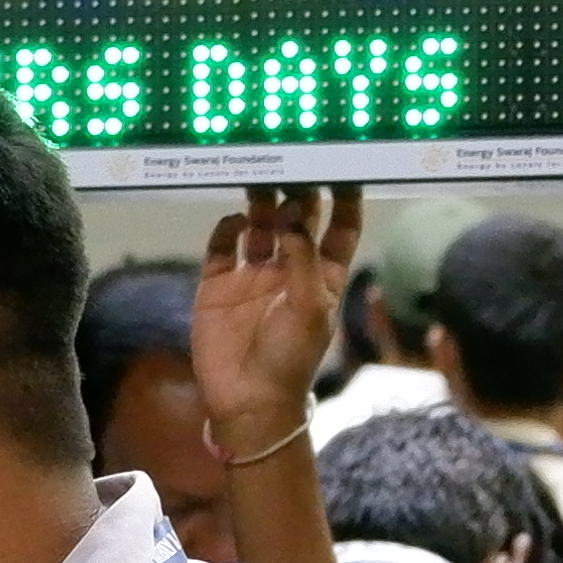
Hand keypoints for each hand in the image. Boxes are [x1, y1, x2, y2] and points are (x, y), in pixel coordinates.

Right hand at [193, 188, 359, 456]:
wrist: (247, 402)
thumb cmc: (291, 359)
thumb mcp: (310, 307)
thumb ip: (303, 258)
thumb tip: (296, 213)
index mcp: (322, 276)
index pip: (339, 229)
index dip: (344, 200)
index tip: (343, 168)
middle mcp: (289, 269)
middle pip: (297, 219)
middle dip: (298, 191)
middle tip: (293, 161)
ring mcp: (252, 275)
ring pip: (259, 224)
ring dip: (262, 202)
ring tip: (262, 177)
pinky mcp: (218, 284)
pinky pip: (222, 246)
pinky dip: (227, 228)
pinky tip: (234, 220)